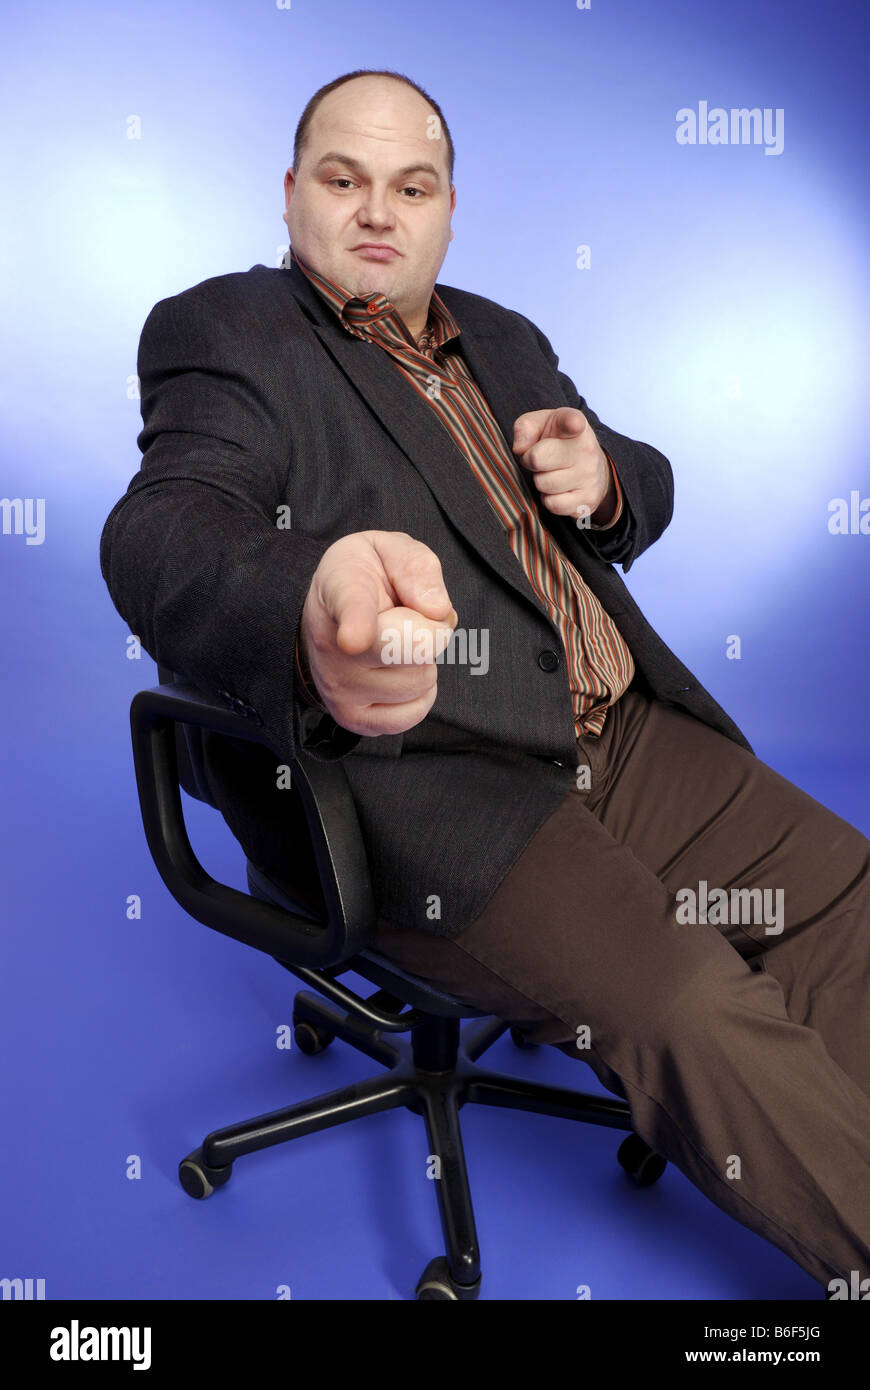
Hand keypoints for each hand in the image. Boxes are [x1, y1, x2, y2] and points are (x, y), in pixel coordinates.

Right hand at [299, 531, 458, 736]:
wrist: (323, 616)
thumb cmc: (363, 581)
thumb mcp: (388, 549)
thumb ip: (416, 566)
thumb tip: (437, 609)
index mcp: (343, 592)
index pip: (353, 609)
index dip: (357, 624)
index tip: (354, 639)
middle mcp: (334, 647)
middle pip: (418, 649)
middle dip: (430, 630)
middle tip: (405, 617)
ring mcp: (340, 688)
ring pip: (421, 682)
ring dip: (422, 662)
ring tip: (395, 644)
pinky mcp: (352, 718)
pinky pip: (413, 713)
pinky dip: (418, 694)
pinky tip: (397, 672)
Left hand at [512, 406, 614, 524]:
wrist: (590, 466)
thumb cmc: (558, 442)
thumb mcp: (541, 425)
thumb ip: (525, 428)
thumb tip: (520, 449)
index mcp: (574, 423)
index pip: (572, 422)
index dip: (572, 424)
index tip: (574, 425)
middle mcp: (586, 449)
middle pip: (538, 459)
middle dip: (532, 461)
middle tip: (540, 458)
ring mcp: (589, 476)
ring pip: (544, 484)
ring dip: (541, 481)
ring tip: (552, 472)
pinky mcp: (587, 500)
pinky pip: (553, 504)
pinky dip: (549, 499)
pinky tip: (558, 489)